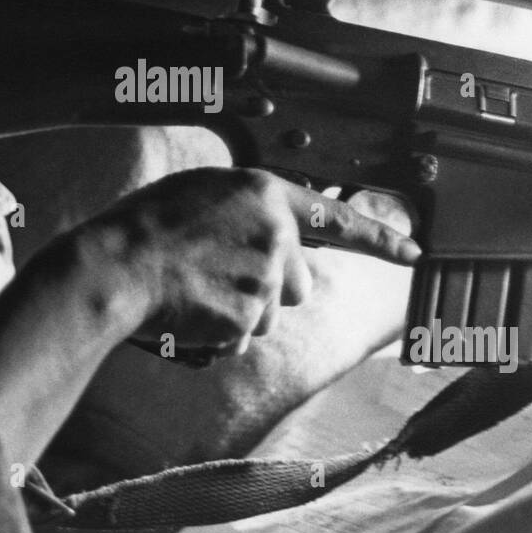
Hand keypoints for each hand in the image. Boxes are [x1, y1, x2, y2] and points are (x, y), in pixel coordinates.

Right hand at [84, 168, 419, 359]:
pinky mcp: (248, 320)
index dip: (380, 239)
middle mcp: (276, 236)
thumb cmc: (146, 226)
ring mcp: (265, 281)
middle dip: (269, 287)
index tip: (416, 253)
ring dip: (240, 311)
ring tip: (195, 291)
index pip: (338, 219)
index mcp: (265, 194)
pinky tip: (190, 313)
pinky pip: (243, 338)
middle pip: (297, 281)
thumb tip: (271, 241)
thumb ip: (248, 212)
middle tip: (217, 274)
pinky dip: (219, 333)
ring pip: (270, 314)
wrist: (115, 268)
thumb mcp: (203, 194)